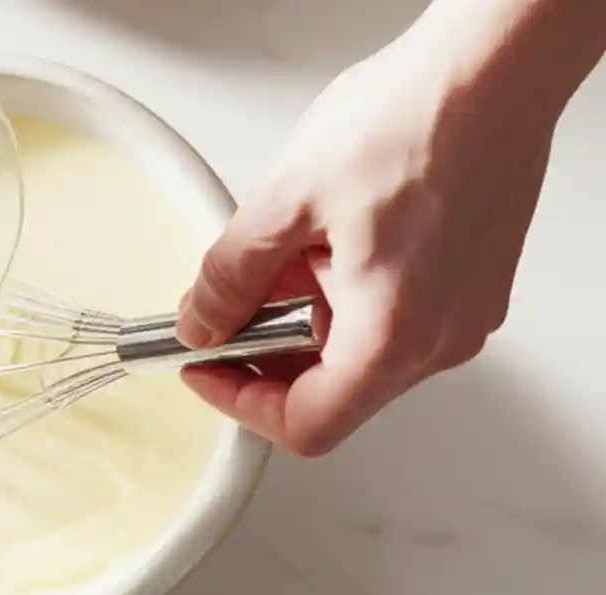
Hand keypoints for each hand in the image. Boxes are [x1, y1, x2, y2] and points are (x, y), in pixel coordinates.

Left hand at [175, 0, 603, 455]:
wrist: (492, 68)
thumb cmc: (415, 119)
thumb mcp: (286, 202)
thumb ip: (230, 276)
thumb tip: (201, 320)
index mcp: (395, 334)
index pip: (306, 425)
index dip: (239, 402)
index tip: (204, 367)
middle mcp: (441, 339)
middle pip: (333, 392)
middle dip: (267, 352)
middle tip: (225, 307)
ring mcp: (463, 314)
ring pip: (360, 353)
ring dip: (303, 319)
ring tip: (279, 253)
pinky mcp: (470, 285)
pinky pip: (393, 318)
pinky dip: (343, 297)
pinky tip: (322, 241)